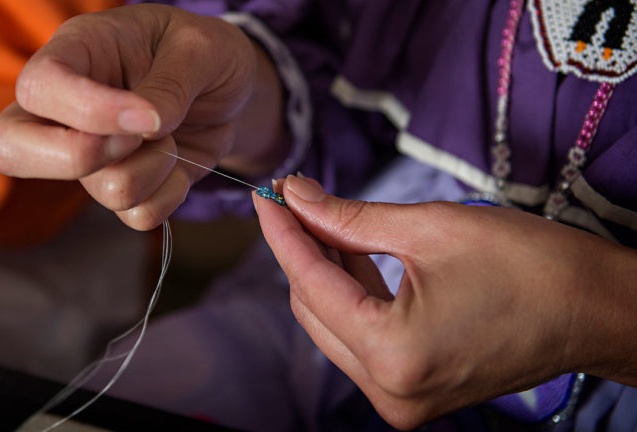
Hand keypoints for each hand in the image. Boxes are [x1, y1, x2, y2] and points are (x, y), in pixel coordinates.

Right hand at [0, 4, 282, 229]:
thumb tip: (148, 124)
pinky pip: (135, 216)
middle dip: (81, 157)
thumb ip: (171, 82)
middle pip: (10, 150)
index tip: (148, 119)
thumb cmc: (205, 54)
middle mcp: (67, 107)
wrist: (231, 92)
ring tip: (172, 137)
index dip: (88, 112)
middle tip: (139, 136)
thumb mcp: (201, 46)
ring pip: (99, 190)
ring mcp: (89, 154)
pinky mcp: (119, 187)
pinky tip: (178, 165)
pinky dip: (170, 195)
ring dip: (153, 170)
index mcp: (76, 51)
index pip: (38, 88)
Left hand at [254, 175, 636, 428]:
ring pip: (333, 325)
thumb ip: (349, 217)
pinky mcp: (414, 390)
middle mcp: (389, 390)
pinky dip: (351, 296)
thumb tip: (297, 196)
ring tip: (320, 219)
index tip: (267, 194)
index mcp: (393, 354)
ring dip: (324, 272)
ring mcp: (402, 398)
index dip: (283, 232)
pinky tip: (348, 253)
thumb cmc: (529, 265)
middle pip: (313, 310)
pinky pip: (361, 338)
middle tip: (294, 200)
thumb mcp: (431, 227)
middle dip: (300, 251)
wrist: (593, 308)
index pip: (310, 283)